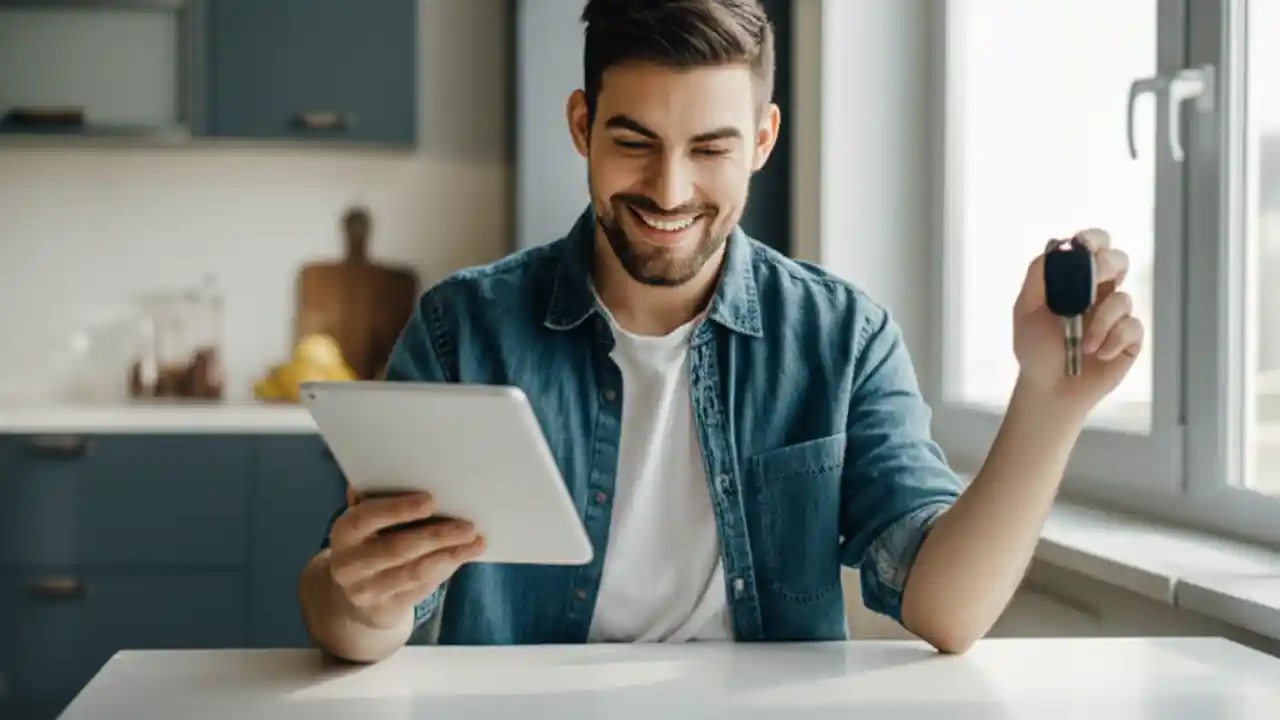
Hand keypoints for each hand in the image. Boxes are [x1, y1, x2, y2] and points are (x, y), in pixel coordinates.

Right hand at [326, 492, 483, 630]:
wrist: (353, 598)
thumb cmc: (370, 546)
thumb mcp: (368, 525)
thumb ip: (382, 504)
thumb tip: (410, 475)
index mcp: (344, 533)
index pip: (366, 518)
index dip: (398, 509)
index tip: (430, 500)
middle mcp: (349, 565)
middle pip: (396, 549)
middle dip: (436, 536)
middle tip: (468, 526)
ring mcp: (365, 592)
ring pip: (413, 572)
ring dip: (448, 555)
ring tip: (474, 541)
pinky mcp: (384, 612)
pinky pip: (420, 590)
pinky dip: (445, 571)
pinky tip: (462, 557)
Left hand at [1013, 228, 1144, 410]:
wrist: (1048, 388)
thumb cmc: (1035, 348)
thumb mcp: (1026, 310)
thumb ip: (1038, 276)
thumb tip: (1056, 247)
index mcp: (1074, 280)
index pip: (1092, 247)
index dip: (1093, 240)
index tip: (1084, 245)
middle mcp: (1099, 292)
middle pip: (1118, 260)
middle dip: (1105, 268)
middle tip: (1089, 289)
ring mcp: (1116, 315)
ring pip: (1123, 299)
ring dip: (1100, 322)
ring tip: (1082, 345)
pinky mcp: (1129, 338)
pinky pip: (1132, 327)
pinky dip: (1112, 340)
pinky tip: (1096, 355)